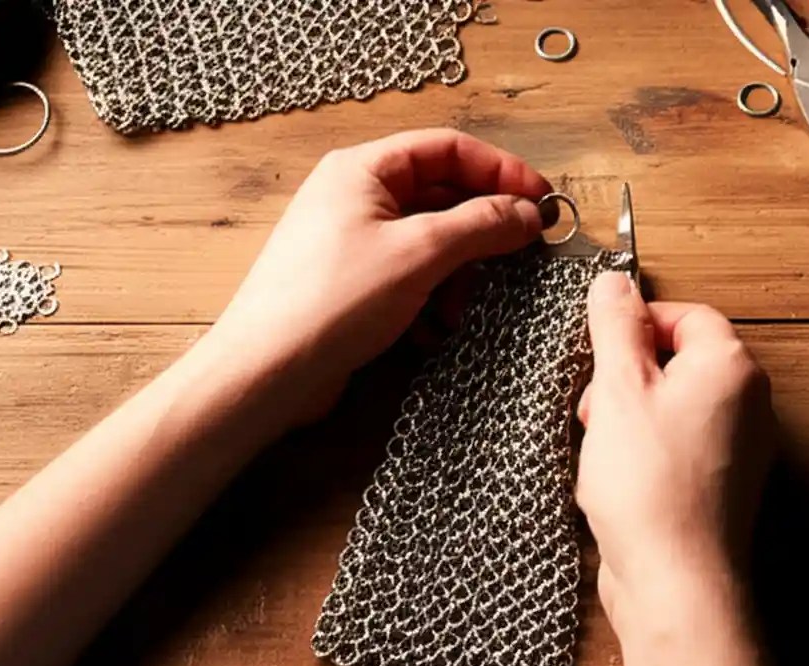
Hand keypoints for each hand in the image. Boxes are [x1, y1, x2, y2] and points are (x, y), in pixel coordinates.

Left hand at [204, 129, 551, 429]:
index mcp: (363, 169)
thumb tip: (528, 213)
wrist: (266, 372)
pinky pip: (410, 278)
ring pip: (430, 243)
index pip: (448, 149)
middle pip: (442, 196)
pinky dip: (430, 301)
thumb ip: (481, 226)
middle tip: (517, 261)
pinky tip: (431, 331)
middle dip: (480, 233)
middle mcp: (355, 197)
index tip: (542, 201)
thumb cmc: (333, 300)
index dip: (501, 170)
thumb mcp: (419, 254)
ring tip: (457, 311)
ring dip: (457, 277)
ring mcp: (352, 242)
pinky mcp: (352, 286)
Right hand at [575, 273, 775, 635]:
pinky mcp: (720, 486)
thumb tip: (615, 284)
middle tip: (598, 405)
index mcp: (731, 366)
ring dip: (628, 419)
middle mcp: (747, 403)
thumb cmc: (653, 488)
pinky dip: (642, 454)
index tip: (602, 344)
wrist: (676, 580)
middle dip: (626, 379)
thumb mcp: (618, 388)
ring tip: (603, 449)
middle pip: (678, 361)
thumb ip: (616, 326)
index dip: (637, 325)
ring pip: (672, 406)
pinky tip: (616, 481)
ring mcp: (739, 448)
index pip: (686, 315)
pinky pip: (676, 447)